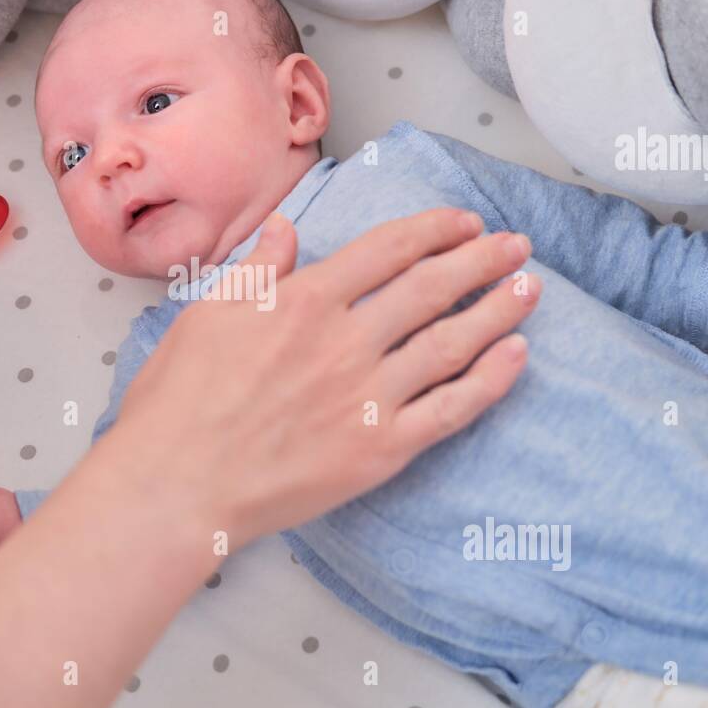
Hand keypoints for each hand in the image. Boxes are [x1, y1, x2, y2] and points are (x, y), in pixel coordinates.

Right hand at [0, 208, 537, 707]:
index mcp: (304, 300)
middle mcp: (346, 339)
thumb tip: (286, 228)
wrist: (176, 485)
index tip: (464, 222)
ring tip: (531, 289)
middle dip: (481, 261)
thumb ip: (258, 269)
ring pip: (452, 341)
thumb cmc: (177, 404)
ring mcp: (368, 395)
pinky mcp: (381, 448)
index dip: (434, 229)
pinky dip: (490, 380)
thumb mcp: (206, 315)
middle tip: (515, 247)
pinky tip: (518, 356)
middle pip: (431, 287)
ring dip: (498, 310)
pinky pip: (451, 408)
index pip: (387, 249)